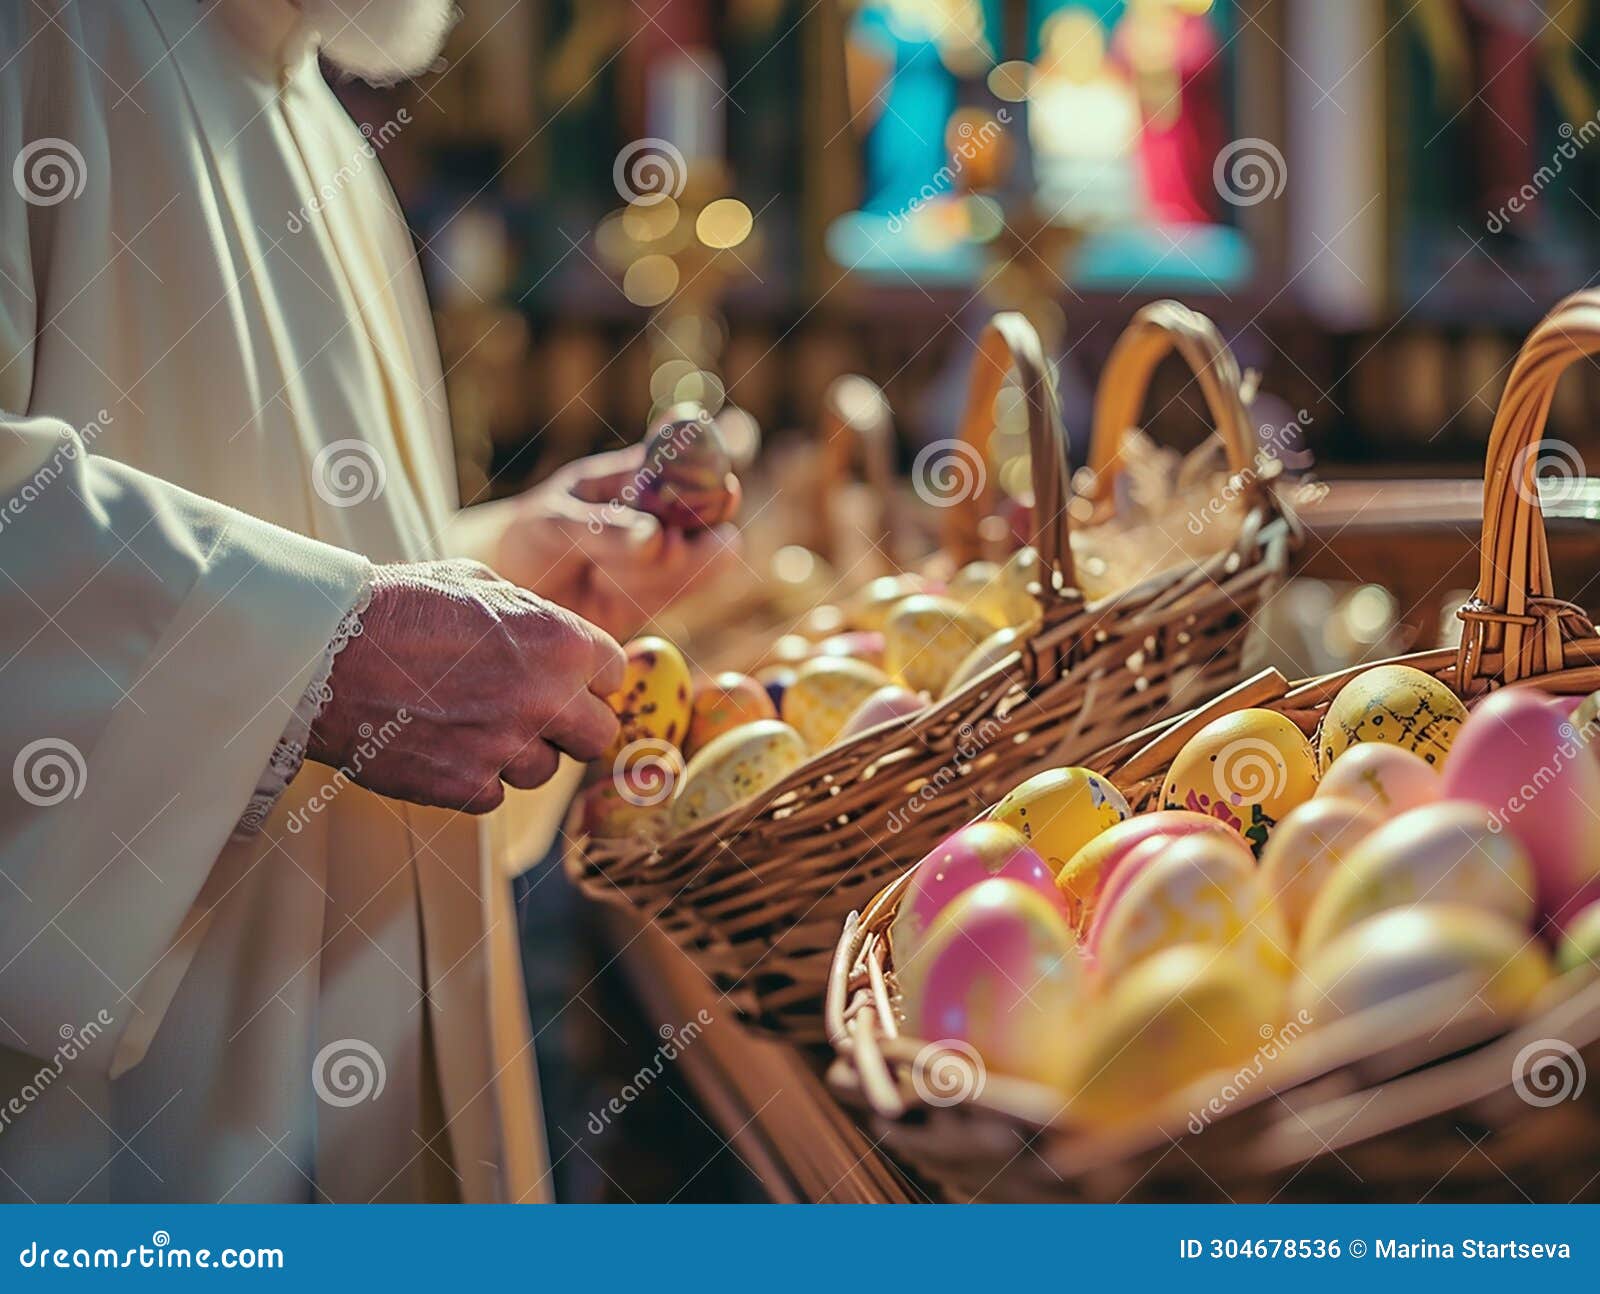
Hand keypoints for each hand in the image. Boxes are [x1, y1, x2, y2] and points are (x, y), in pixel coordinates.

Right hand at [307, 560, 624, 812]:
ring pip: (544, 772)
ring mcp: (506, 748)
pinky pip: (494, 796)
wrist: (327, 650)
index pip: (614, 676)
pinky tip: (442, 744)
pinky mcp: (465, 787)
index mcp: (561, 642)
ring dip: (518, 755)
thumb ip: (535, 617)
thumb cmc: (400, 606)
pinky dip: (473, 778)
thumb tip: (563, 639)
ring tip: (470, 722)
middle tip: (538, 716)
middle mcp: (546, 699)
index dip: (590, 679)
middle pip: (599, 737)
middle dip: (573, 728)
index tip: (569, 682)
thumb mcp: (480, 584)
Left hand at [493, 446, 741, 640]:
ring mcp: (670, 552)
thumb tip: (657, 537)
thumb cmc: (531, 537)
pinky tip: (605, 589)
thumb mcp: (555, 523)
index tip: (724, 489)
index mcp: (645, 471)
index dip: (718, 470)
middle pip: (717, 519)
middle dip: (689, 542)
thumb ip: (605, 529)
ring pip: (698, 565)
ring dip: (650, 573)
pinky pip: (678, 597)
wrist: (517, 588)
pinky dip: (644, 596)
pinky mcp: (663, 595)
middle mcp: (668, 508)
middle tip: (657, 545)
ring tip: (597, 572)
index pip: (701, 456)